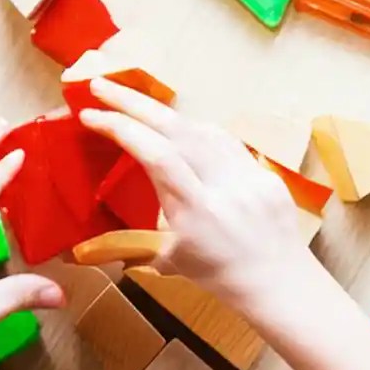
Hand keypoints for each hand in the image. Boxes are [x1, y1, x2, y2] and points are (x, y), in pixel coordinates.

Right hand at [79, 79, 323, 314]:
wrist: (280, 283)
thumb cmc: (220, 277)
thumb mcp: (170, 259)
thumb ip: (137, 233)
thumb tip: (89, 238)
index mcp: (197, 212)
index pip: (156, 155)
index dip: (122, 129)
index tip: (91, 116)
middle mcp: (224, 187)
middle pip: (176, 129)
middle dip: (133, 103)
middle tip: (101, 85)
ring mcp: (248, 175)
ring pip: (202, 129)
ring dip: (163, 114)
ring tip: (132, 104)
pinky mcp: (265, 172)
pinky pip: (226, 140)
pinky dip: (197, 129)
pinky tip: (179, 126)